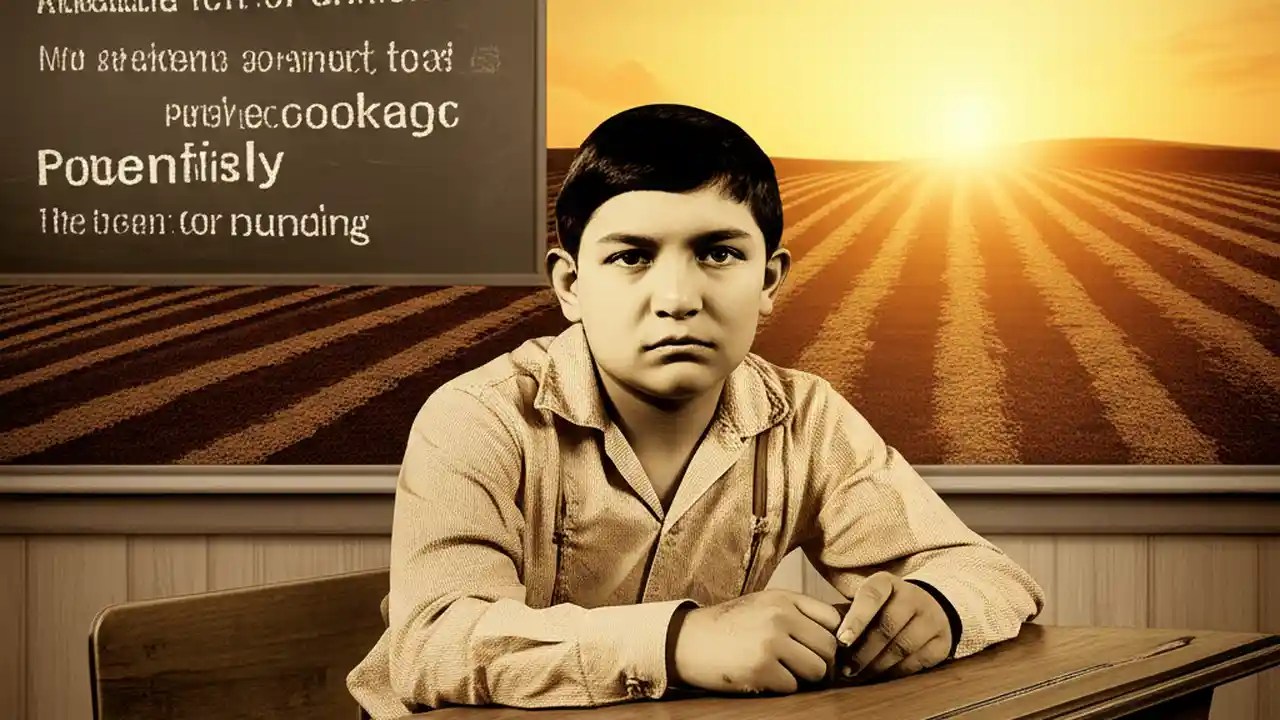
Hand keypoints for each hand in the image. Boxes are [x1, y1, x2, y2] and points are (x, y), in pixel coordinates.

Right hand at [671, 589, 841, 694]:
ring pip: (816, 670)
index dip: (830, 638)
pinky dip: (781, 687)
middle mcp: (780, 617)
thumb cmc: (729, 625)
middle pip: (829, 647)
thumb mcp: (763, 604)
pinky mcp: (761, 669)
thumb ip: (797, 612)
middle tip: (806, 668)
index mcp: (784, 598)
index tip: (820, 649)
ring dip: (804, 677)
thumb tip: (836, 635)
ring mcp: (771, 643)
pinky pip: (792, 687)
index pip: (832, 619)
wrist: (689, 640)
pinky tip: (764, 678)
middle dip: (821, 662)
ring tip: (785, 672)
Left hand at [834, 571, 950, 682]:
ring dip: (877, 665)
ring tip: (860, 675)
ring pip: (902, 646)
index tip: (841, 641)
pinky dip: (896, 672)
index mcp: (887, 582)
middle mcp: (913, 596)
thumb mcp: (867, 602)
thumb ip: (847, 614)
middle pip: (887, 626)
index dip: (856, 619)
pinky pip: (917, 662)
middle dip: (863, 651)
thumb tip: (821, 636)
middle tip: (846, 668)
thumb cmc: (884, 608)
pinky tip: (881, 676)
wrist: (929, 608)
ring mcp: (932, 618)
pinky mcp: (942, 641)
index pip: (871, 596)